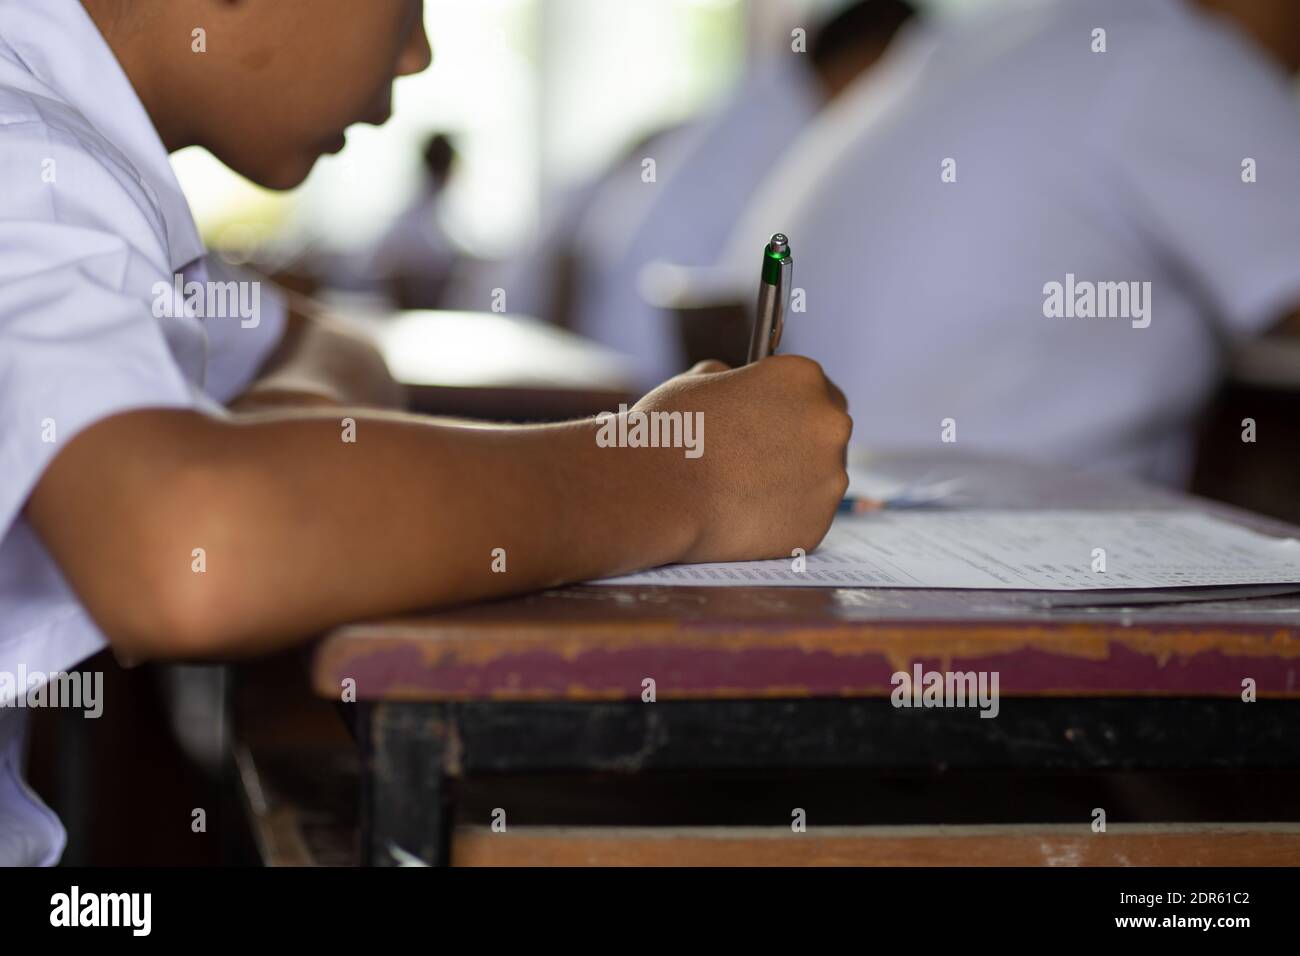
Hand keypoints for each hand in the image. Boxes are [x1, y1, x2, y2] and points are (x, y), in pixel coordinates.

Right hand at [634, 356, 850, 563]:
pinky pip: (806, 517)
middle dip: (800, 444)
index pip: (820, 390)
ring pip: (821, 478)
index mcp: (803, 378)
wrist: (655, 495)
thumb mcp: (698, 381)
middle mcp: (829, 423)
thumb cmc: (670, 432)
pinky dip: (783, 517)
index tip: (776, 422)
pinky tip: (745, 514)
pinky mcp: (817, 524)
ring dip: (794, 482)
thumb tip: (737, 385)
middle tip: (759, 459)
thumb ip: (732, 379)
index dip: (795, 407)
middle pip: (828, 433)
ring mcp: (829, 477)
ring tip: (744, 489)